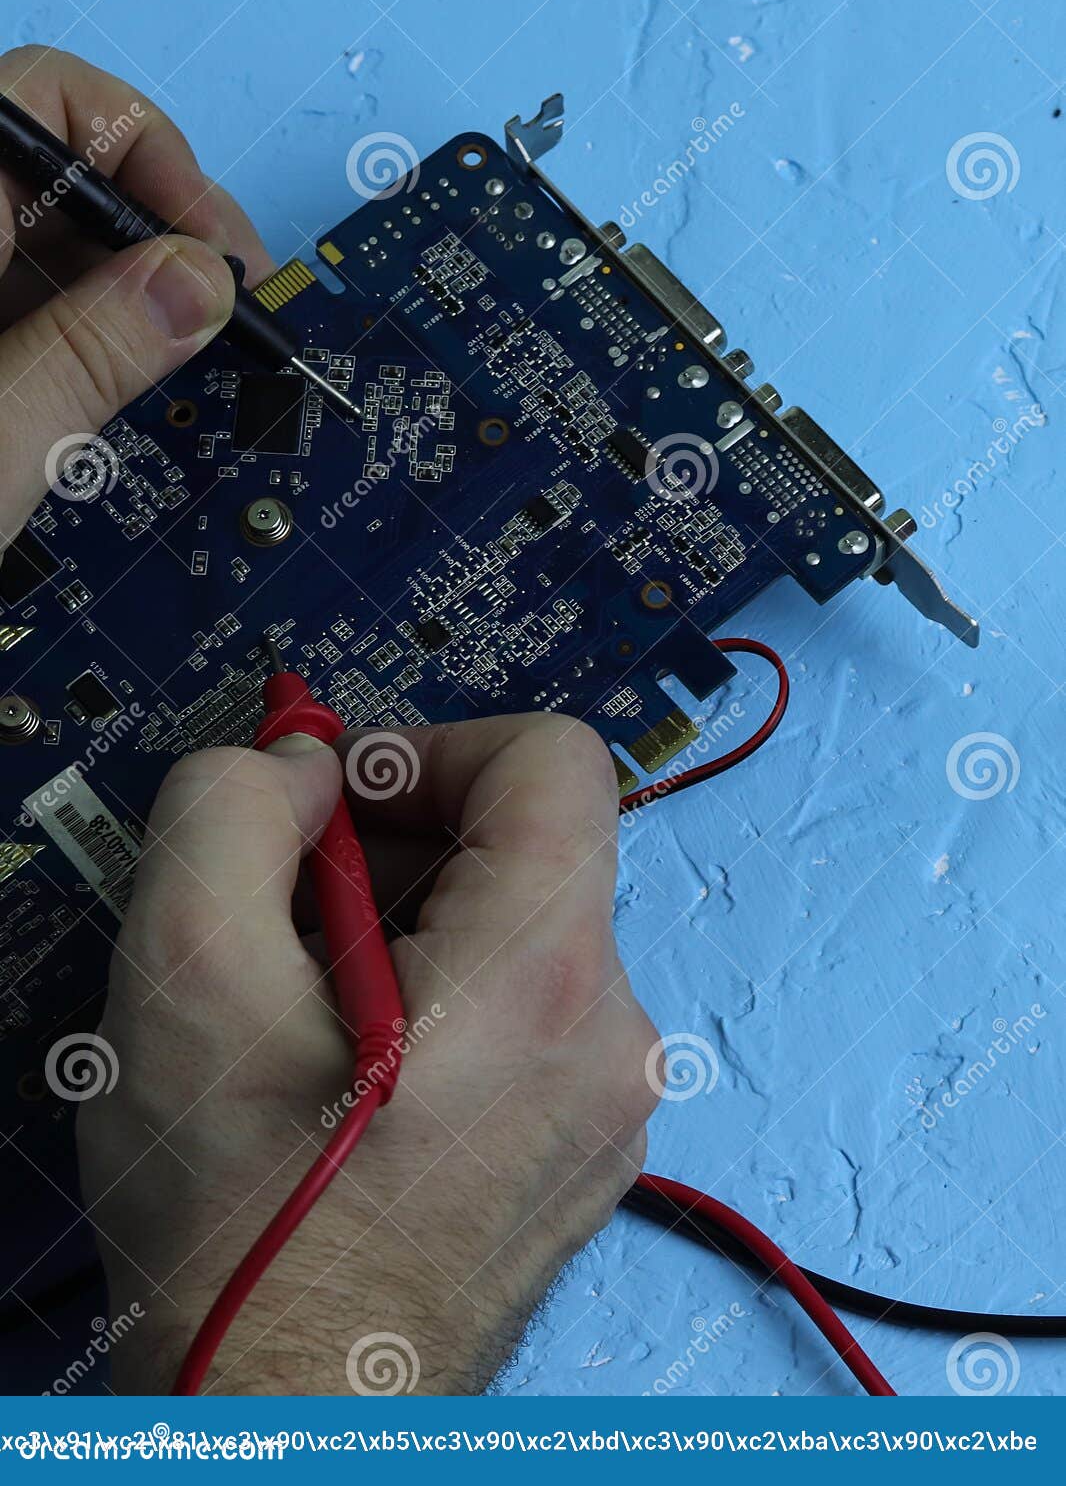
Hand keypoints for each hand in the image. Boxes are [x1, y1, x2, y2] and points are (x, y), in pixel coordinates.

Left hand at [0, 45, 272, 542]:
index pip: (46, 95)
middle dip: (155, 226)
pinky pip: (23, 297)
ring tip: (199, 351)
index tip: (217, 252)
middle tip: (233, 310)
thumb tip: (204, 280)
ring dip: (129, 284)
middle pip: (57, 165)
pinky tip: (128, 376)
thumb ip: (93, 351)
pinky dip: (84, 325)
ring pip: (44, 237)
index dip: (146, 151)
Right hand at [79, 716, 658, 1394]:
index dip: (434, 748)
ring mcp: (606, 1109)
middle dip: (403, 851)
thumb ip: (234, 808)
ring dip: (409, 935)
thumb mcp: (185, 972)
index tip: (343, 802)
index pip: (553, 759)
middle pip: (532, 850)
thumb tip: (302, 765)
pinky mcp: (580, 1157)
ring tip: (306, 1014)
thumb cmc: (237, 1229)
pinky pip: (524, 1022)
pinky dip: (438, 1011)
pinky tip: (350, 1078)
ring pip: (520, 938)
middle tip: (291, 914)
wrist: (282, 1420)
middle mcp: (610, 1038)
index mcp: (543, 975)